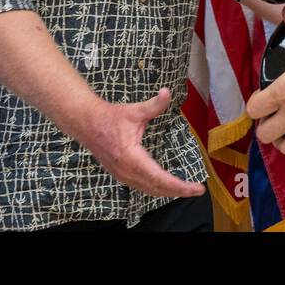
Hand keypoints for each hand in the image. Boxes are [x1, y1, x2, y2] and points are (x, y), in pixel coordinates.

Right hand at [78, 87, 206, 197]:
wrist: (86, 123)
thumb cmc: (111, 117)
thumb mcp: (134, 111)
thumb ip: (154, 105)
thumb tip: (167, 92)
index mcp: (131, 158)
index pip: (160, 178)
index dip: (180, 186)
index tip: (197, 188)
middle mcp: (126, 171)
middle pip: (157, 188)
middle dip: (178, 191)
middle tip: (197, 191)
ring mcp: (122, 175)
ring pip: (148, 190)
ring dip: (168, 192)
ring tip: (186, 190)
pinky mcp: (120, 175)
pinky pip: (142, 187)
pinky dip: (156, 189)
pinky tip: (166, 187)